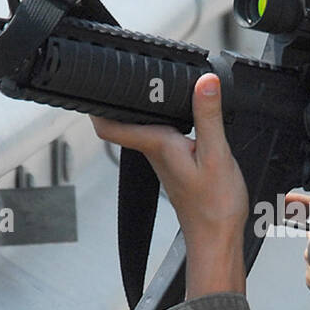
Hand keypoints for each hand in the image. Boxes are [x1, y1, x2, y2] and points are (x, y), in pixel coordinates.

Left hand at [90, 73, 247, 297]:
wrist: (218, 237)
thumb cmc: (215, 206)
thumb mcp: (216, 154)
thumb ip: (208, 116)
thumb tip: (205, 81)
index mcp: (157, 145)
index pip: (109, 126)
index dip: (95, 103)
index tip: (92, 82)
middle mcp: (155, 152)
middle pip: (126, 120)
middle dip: (121, 95)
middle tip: (121, 72)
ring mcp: (164, 159)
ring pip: (144, 126)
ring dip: (143, 106)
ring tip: (147, 82)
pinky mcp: (177, 164)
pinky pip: (162, 135)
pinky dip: (164, 119)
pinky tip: (178, 111)